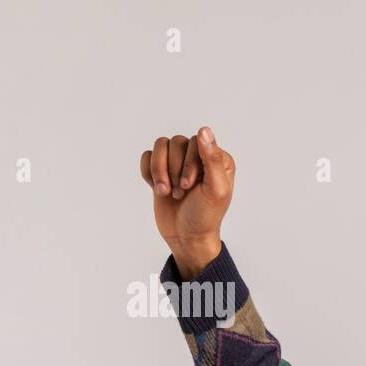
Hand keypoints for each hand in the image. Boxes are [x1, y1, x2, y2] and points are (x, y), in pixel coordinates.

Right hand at [139, 126, 234, 277]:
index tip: (191, 186)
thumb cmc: (205, 215)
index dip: (189, 163)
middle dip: (174, 169)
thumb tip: (204, 129)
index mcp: (218, 160)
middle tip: (181, 192)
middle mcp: (199, 157)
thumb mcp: (216, 190)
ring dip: (160, 171)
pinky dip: (149, 173)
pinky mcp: (161, 170)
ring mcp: (178, 162)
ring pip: (160, 146)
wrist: (186, 236)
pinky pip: (147, 156)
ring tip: (168, 192)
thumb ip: (213, 159)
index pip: (197, 141)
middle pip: (176, 142)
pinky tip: (158, 189)